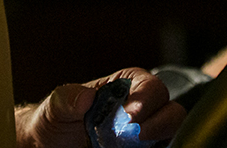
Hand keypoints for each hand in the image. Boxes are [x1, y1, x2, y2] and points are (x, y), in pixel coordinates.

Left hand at [16, 67, 184, 147]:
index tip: (133, 113)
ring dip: (161, 136)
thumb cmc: (55, 123)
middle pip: (170, 109)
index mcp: (124, 88)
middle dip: (160, 120)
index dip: (147, 96)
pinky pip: (160, 147)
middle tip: (139, 134)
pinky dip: (159, 147)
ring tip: (139, 145)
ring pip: (171, 132)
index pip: (148, 84)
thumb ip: (66, 99)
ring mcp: (144, 135)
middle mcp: (140, 110)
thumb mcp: (54, 108)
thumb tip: (85, 96)